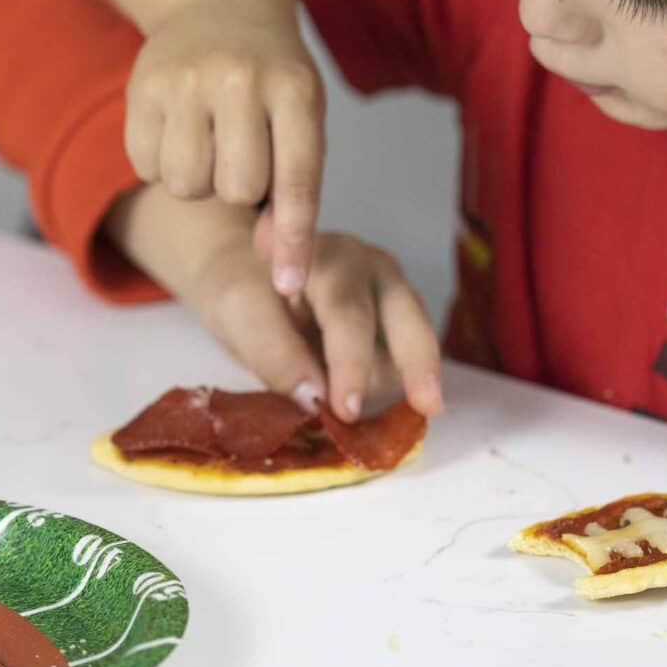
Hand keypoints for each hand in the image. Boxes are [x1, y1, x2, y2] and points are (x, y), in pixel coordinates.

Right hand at [125, 3, 324, 296]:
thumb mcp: (301, 120)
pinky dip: (161, 163)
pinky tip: (178, 129)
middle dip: (238, 188)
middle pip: (237, 190)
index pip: (298, 181)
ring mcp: (188, 78)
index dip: (294, 240)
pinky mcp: (142, 85)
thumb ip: (293, 187)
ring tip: (208, 141)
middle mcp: (242, 79)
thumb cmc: (272, 82)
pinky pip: (146, 167)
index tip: (289, 286)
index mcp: (296, 91)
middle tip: (239, 153)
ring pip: (187, 185)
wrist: (217, 4)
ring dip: (198, 179)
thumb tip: (270, 258)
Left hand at [193, 220, 442, 420]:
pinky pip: (408, 360)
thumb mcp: (240, 314)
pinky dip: (394, 387)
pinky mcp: (399, 321)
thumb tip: (315, 398)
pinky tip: (365, 401)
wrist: (246, 271)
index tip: (347, 409)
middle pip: (406, 321)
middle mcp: (372, 269)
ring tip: (348, 407)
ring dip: (395, 383)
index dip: (350, 364)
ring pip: (412, 346)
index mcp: (329, 257)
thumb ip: (274, 352)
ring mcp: (393, 293)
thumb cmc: (244, 291)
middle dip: (417, 366)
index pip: (346, 314)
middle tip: (427, 406)